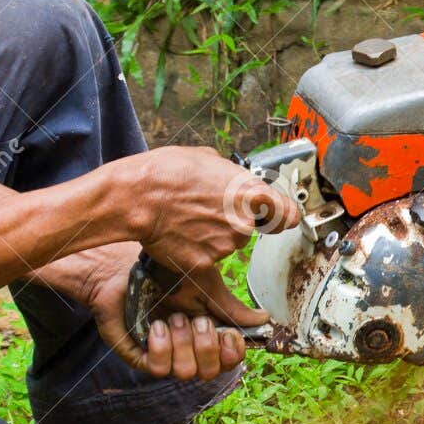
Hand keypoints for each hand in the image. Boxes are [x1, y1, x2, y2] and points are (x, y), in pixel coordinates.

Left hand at [77, 243, 260, 379]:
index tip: (226, 333)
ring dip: (181, 342)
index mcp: (207, 339)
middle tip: (193, 318)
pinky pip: (159, 369)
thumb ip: (233, 309)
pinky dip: (160, 346)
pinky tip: (155, 326)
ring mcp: (165, 356)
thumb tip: (265, 319)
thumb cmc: (167, 278)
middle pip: (210, 373)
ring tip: (171, 318)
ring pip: (185, 372)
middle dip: (204, 344)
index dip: (231, 353)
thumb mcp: (206, 290)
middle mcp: (188, 352)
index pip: (229, 363)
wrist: (126, 273)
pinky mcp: (141, 357)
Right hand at [114, 146, 299, 275]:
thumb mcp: (208, 159)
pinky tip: (185, 239)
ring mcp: (225, 247)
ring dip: (213, 234)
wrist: (135, 196)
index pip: (288, 215)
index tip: (280, 219)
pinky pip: (210, 262)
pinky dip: (199, 252)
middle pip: (252, 228)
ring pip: (228, 244)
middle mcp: (244, 224)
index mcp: (251, 193)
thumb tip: (234, 180)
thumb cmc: (166, 172)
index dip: (283, 217)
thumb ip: (230, 175)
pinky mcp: (205, 264)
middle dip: (234, 220)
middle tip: (208, 207)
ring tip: (187, 216)